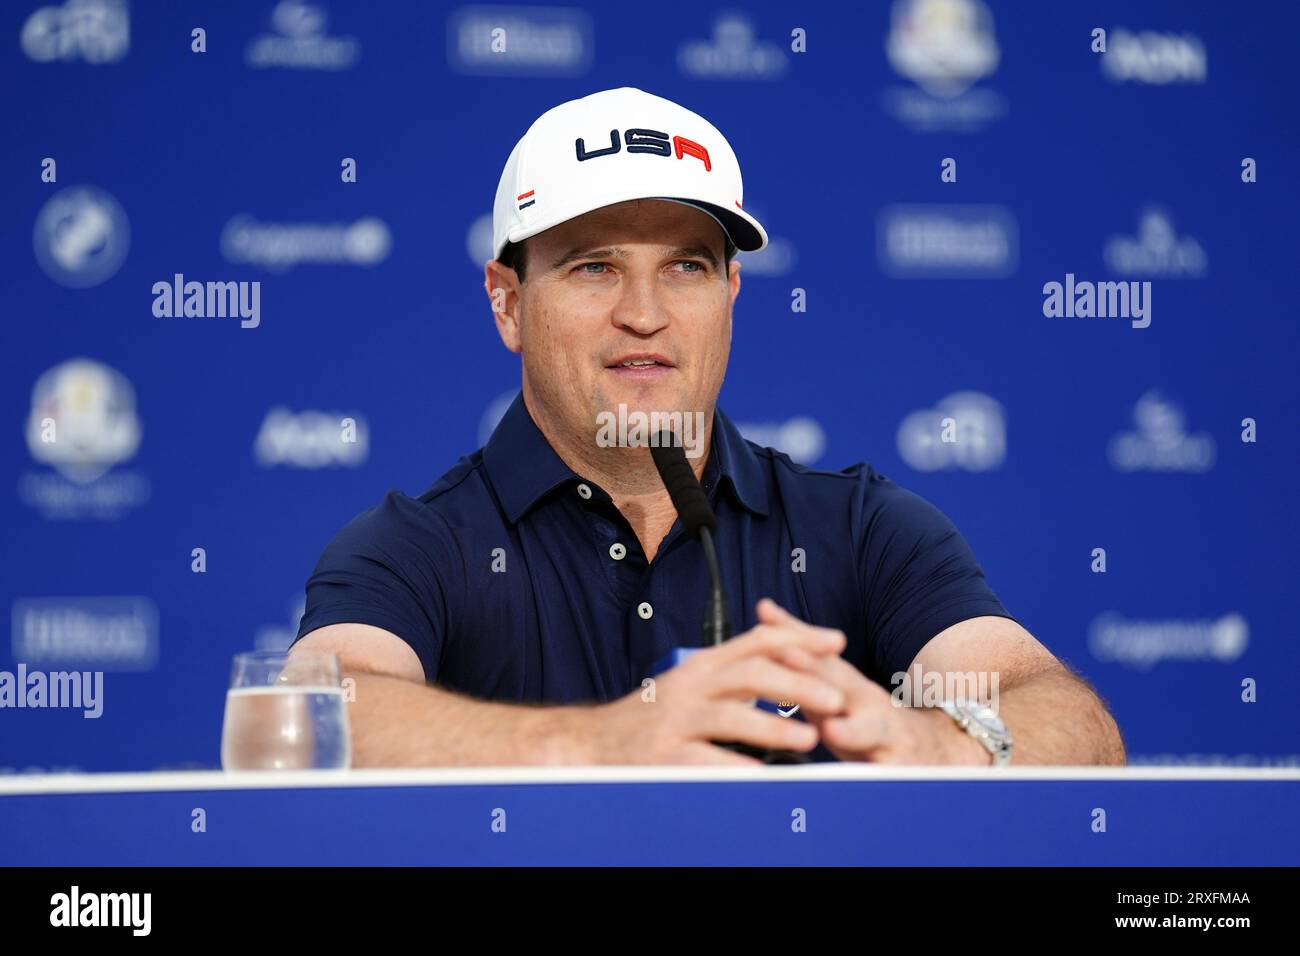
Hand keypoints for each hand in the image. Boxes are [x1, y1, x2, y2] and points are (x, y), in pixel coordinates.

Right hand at [589, 606, 848, 764]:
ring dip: (774, 727)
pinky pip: (703, 759)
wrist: (594, 743)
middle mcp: (691, 685)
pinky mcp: (663, 754)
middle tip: (835, 699)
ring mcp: (676, 719)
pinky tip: (760, 774)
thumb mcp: (692, 682)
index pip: (756, 641)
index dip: (798, 637)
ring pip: (731, 715)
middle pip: (750, 673)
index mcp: (703, 666)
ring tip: (808, 739)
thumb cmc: (653, 715)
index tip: (836, 641)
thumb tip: (789, 653)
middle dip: (797, 684)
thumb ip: (735, 669)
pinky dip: (734, 766)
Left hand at [755, 600, 988, 764]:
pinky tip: (862, 786)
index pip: (814, 654)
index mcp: (845, 683)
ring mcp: (886, 734)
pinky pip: (888, 775)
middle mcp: (866, 702)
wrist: (937, 748)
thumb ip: (801, 655)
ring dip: (852, 731)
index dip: (791, 639)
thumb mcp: (835, 684)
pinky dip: (876, 779)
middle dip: (814, 670)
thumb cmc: (868, 716)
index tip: (764, 625)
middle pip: (841, 682)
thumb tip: (764, 608)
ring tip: (832, 730)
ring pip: (871, 731)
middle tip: (789, 658)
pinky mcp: (902, 768)